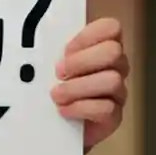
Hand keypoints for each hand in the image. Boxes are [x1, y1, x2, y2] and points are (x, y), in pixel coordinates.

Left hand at [51, 17, 128, 152]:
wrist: (54, 126)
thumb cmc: (53, 87)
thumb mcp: (51, 64)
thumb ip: (54, 49)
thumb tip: (38, 40)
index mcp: (102, 47)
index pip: (111, 28)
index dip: (87, 36)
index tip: (66, 50)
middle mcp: (116, 67)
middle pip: (113, 52)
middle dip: (82, 61)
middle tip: (59, 72)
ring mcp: (118, 92)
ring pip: (111, 80)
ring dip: (78, 87)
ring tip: (57, 95)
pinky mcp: (114, 117)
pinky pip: (106, 108)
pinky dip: (80, 108)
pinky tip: (64, 110)